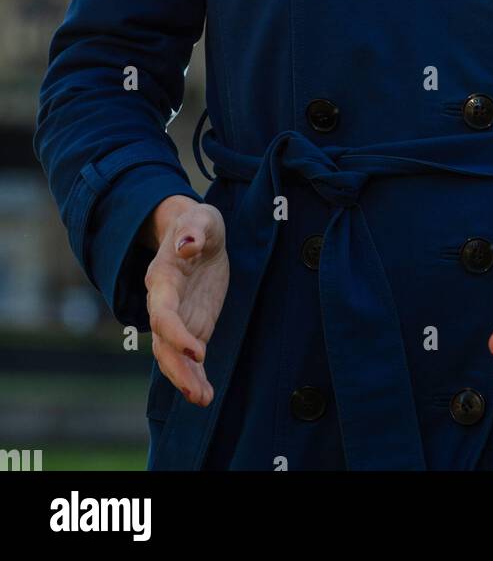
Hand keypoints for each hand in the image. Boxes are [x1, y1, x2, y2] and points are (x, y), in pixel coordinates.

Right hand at [144, 199, 228, 406]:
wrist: (195, 233)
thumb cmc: (197, 223)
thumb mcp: (200, 218)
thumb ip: (194, 229)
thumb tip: (186, 244)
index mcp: (162, 279)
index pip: (163, 314)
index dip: (176, 334)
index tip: (199, 351)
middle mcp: (164, 303)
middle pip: (163, 343)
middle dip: (177, 369)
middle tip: (197, 392)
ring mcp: (177, 318)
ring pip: (172, 356)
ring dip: (185, 379)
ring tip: (203, 399)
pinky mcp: (192, 326)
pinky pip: (189, 356)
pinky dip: (194, 375)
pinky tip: (206, 394)